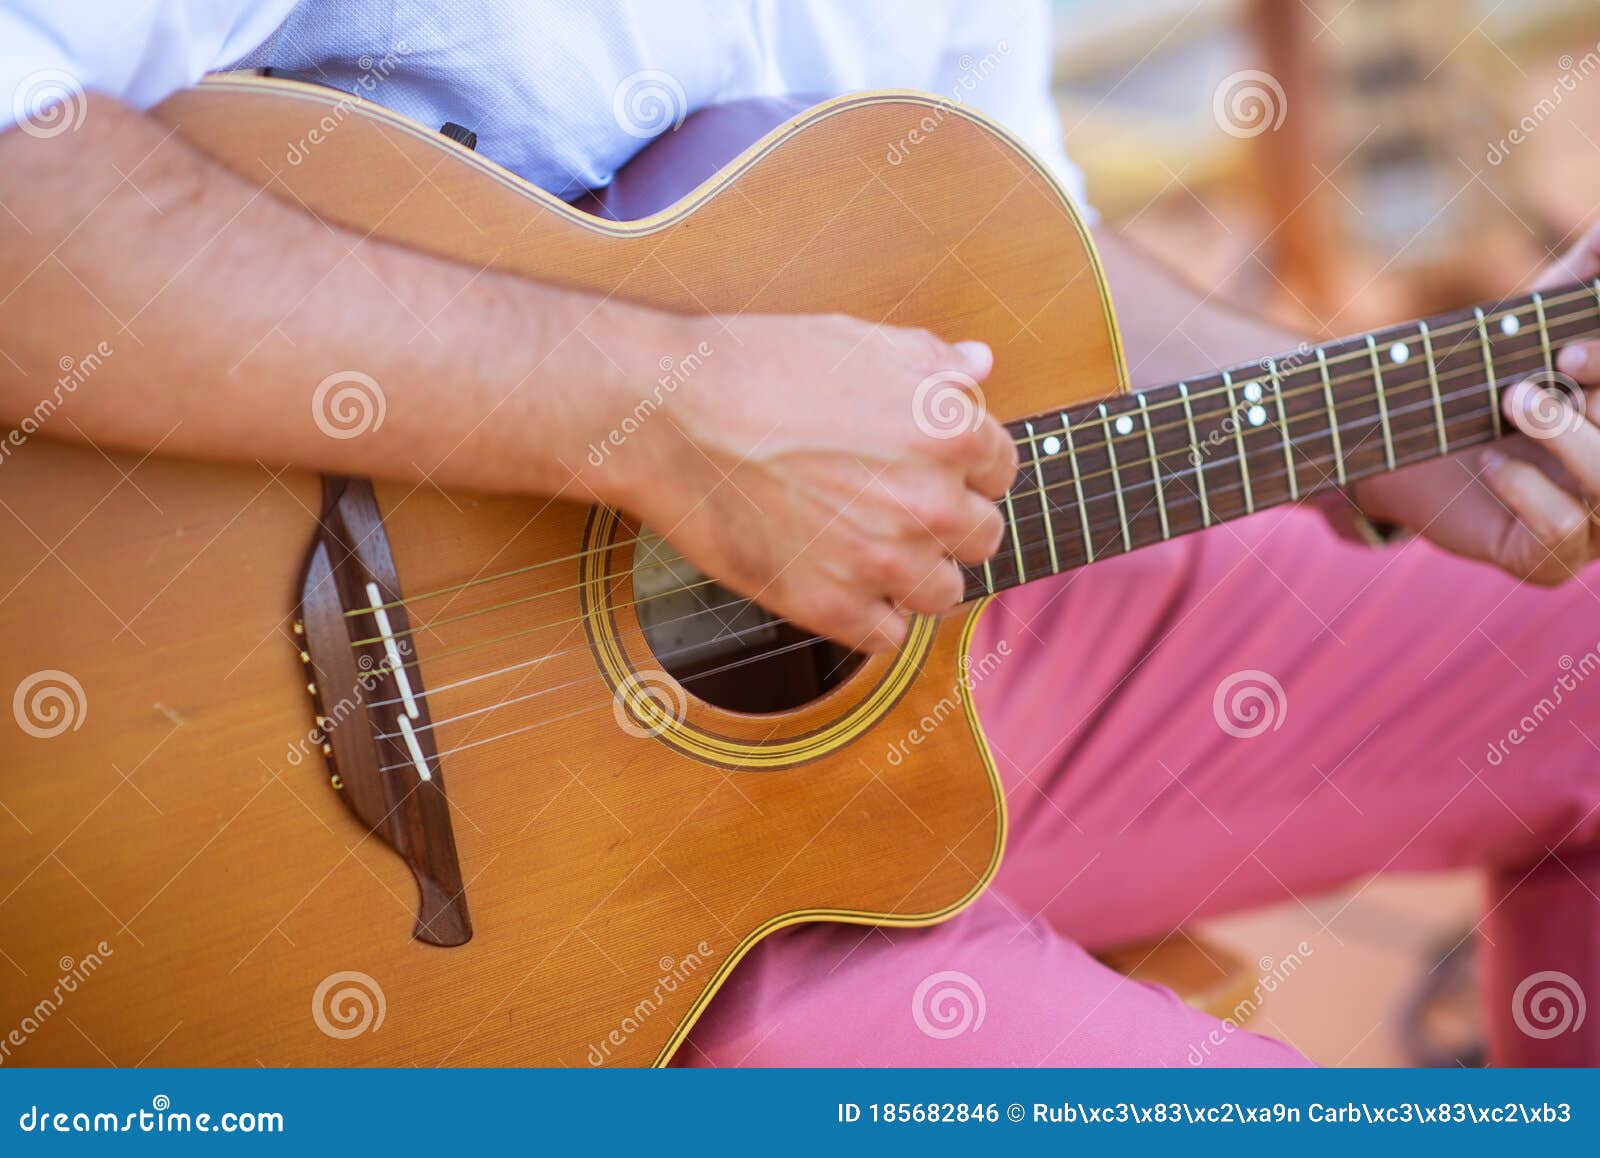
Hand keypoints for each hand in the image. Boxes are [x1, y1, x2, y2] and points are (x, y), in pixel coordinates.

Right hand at [613, 313, 1016, 651]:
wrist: (671, 416)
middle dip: (945, 523)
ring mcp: (885, 561)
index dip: (963, 468)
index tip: (925, 469)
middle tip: (889, 506)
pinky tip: (838, 582)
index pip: (1000, 469)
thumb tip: (981, 365)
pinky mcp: (834, 608)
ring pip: (943, 593)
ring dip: (913, 575)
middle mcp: (931, 500)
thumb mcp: (858, 340)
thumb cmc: (758, 366)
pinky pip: (889, 637)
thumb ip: (932, 361)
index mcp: (951, 430)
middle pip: (982, 536)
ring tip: (863, 546)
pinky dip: (869, 617)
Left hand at [1350, 222, 1599, 583]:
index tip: (1570, 348)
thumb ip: (1588, 273)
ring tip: (1515, 401)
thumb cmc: (1486, 374)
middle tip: (1547, 370)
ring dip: (1569, 440)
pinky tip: (1490, 462)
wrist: (1400, 439)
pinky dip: (1527, 490)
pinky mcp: (1546, 561)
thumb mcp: (1540, 316)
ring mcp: (1596, 528)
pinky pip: (1562, 533)